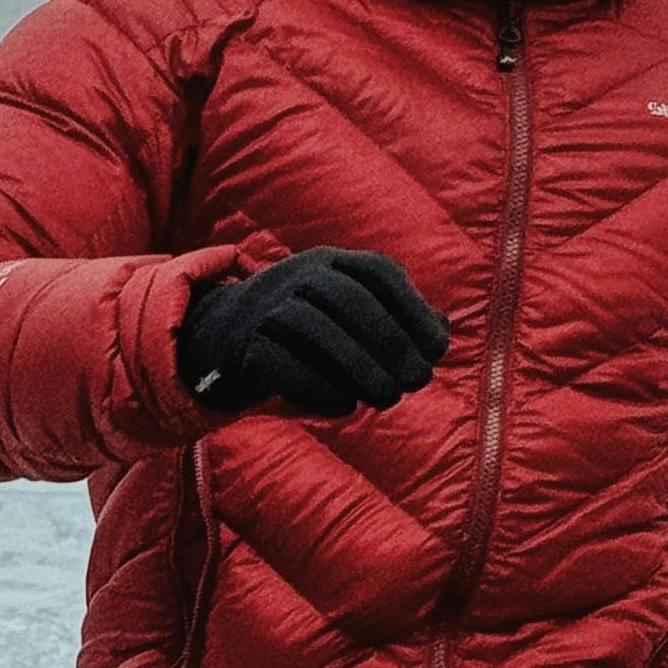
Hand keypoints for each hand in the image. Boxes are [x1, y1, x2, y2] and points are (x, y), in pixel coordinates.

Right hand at [178, 249, 449, 419]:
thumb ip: (397, 319)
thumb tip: (442, 331)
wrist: (225, 336)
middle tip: (417, 382)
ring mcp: (265, 306)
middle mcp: (297, 273)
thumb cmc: (308, 330)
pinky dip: (316, 386)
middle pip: (349, 299)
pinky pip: (277, 361)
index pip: (378, 271)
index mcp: (331, 260)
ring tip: (388, 399)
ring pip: (313, 327)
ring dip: (358, 366)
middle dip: (391, 342)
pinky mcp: (242, 344)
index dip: (414, 309)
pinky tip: (345, 407)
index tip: (438, 350)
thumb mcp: (351, 315)